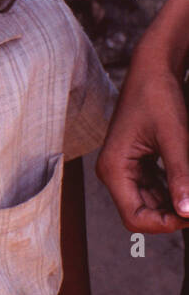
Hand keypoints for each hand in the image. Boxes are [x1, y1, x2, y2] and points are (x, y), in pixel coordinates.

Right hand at [95, 47, 188, 232]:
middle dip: (172, 215)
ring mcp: (124, 169)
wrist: (152, 70)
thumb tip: (188, 211)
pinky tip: (188, 182)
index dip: (164, 225)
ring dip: (174, 204)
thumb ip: (181, 176)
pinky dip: (173, 191)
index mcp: (114, 169)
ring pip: (149, 204)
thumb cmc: (157, 97)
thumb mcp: (174, 138)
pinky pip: (154, 189)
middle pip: (141, 213)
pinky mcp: (135, 163)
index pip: (134, 217)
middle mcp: (114, 172)